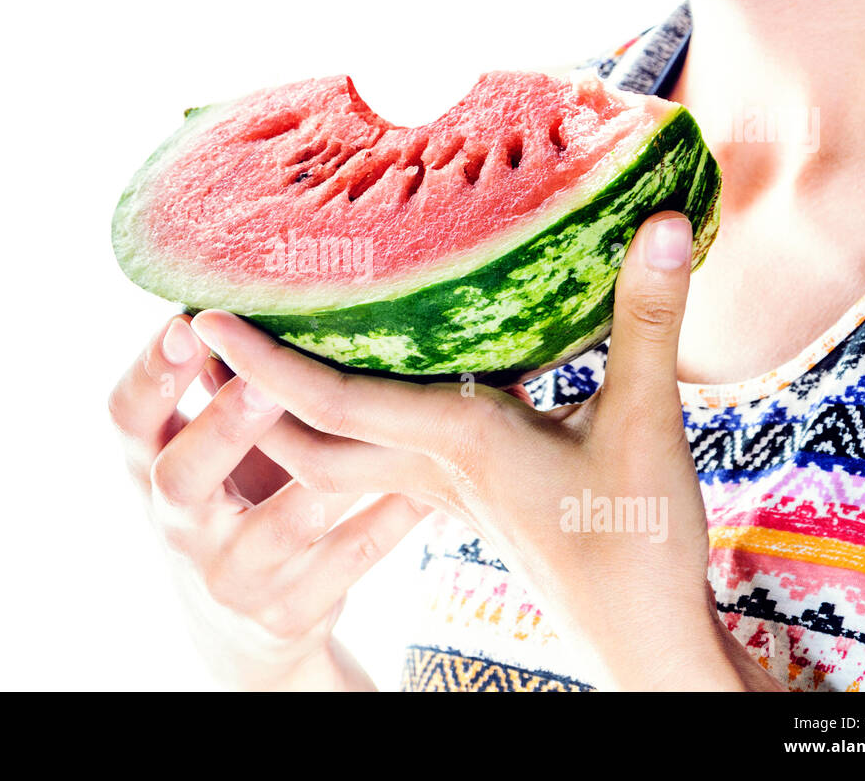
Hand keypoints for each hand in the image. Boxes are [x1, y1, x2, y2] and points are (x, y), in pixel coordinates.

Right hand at [107, 315, 428, 690]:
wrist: (241, 626)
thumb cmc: (231, 496)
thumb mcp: (206, 451)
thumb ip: (220, 385)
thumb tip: (258, 272)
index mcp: (152, 467)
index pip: (127, 417)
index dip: (150, 374)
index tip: (184, 323)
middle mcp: (179, 525)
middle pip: (182, 478)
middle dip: (223, 426)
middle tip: (263, 381)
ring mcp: (232, 574)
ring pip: (283, 521)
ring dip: (331, 471)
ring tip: (377, 423)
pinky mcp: (288, 611)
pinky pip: (349, 557)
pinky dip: (389, 516)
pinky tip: (427, 483)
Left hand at [188, 212, 780, 690]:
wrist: (646, 642)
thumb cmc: (641, 548)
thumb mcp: (647, 425)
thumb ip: (651, 319)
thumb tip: (664, 221)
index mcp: (455, 445)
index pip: (329, 401)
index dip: (261, 361)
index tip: (200, 316)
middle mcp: (431, 467)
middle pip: (305, 436)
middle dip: (247, 391)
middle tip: (205, 329)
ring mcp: (440, 490)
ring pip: (332, 455)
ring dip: (285, 411)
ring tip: (255, 352)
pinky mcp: (461, 499)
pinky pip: (373, 461)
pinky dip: (339, 423)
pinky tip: (358, 382)